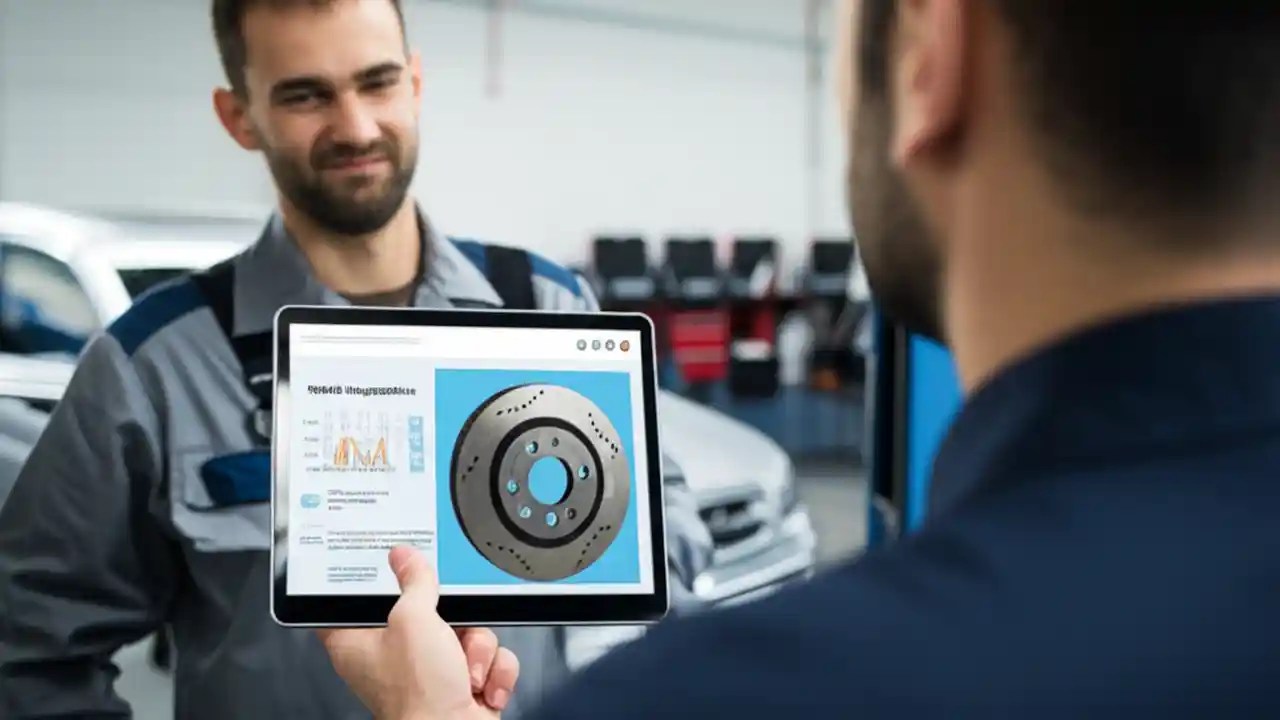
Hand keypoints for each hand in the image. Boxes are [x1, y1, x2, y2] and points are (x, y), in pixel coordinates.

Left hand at [317, 546, 519, 719]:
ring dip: (478, 651)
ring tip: (465, 671)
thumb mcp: (413, 621)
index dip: (372, 581)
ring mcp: (430, 673)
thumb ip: (414, 583)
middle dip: (454, 622)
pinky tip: (481, 688)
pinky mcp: (461, 685)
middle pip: (426, 610)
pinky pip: (487, 658)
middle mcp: (393, 658)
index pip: (356, 600)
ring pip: (466, 632)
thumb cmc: (419, 696)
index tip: (386, 563)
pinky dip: (493, 671)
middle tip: (446, 627)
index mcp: (360, 642)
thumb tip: (405, 558)